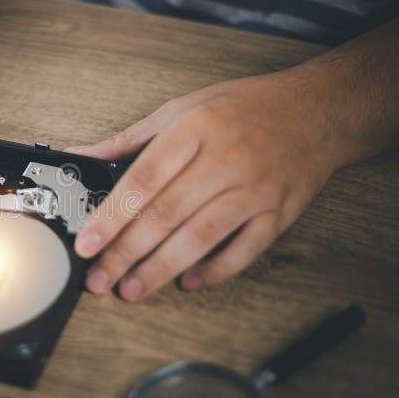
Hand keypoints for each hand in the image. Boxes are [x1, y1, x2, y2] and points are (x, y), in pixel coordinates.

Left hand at [69, 70, 341, 300]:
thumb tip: (81, 157)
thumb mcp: (181, 108)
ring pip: (201, 237)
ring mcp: (255, 189)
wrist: (317, 110)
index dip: (111, 216)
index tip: (88, 243)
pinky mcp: (280, 212)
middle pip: (167, 215)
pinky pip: (246, 250)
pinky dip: (217, 270)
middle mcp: (226, 160)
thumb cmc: (243, 108)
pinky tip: (189, 282)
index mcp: (195, 130)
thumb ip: (129, 139)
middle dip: (127, 252)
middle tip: (100, 278)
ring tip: (132, 289)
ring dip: (162, 268)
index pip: (143, 180)